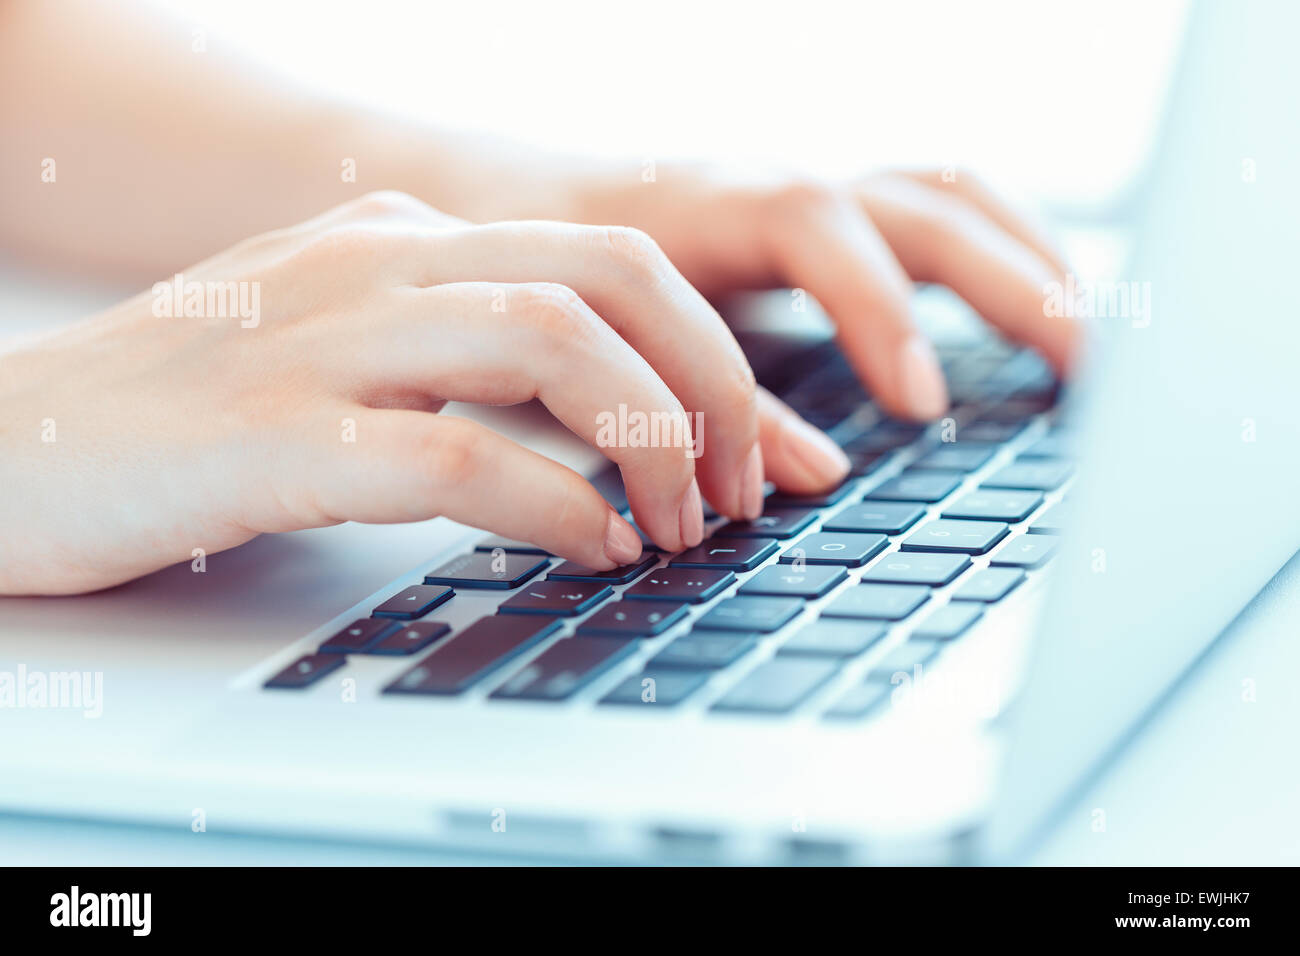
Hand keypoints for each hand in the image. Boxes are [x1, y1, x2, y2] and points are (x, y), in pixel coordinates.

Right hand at [0, 192, 850, 594]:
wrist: (9, 447)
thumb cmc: (193, 420)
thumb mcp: (353, 363)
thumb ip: (480, 383)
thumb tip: (628, 455)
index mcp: (405, 240)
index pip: (615, 261)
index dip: (721, 357)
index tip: (774, 454)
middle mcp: (378, 262)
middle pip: (611, 275)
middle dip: (713, 385)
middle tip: (743, 491)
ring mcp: (322, 336)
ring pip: (549, 336)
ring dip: (650, 437)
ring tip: (682, 526)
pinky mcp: (272, 430)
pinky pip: (452, 449)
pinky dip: (551, 501)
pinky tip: (590, 547)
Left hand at [570, 165, 1079, 419]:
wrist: (548, 214)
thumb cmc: (582, 283)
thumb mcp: (631, 343)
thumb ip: (717, 405)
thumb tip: (821, 476)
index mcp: (724, 206)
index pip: (820, 227)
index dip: (878, 307)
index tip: (923, 403)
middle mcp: (790, 184)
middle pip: (924, 205)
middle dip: (1011, 284)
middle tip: (1079, 374)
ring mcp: (825, 193)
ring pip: (952, 197)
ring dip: (1029, 260)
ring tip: (1086, 342)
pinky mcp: (843, 217)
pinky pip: (944, 213)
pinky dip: (1003, 254)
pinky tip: (1038, 306)